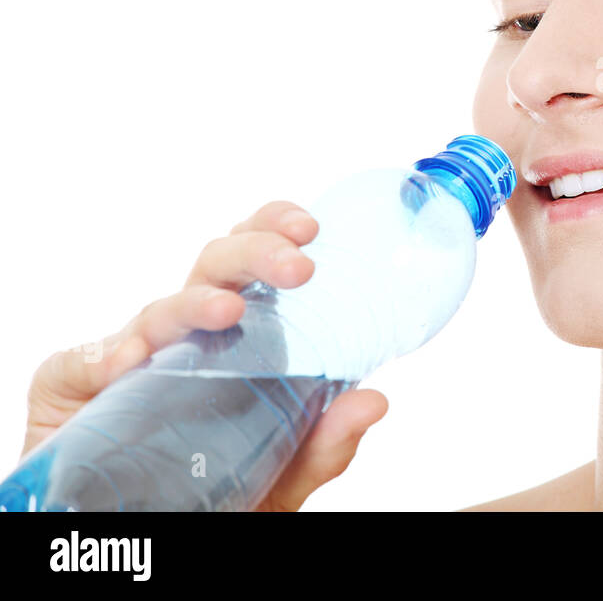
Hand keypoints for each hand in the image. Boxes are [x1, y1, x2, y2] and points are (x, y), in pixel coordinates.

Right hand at [21, 200, 387, 510]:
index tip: (312, 228)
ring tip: (227, 311)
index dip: (275, 230)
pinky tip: (129, 363)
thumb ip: (323, 446)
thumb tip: (373, 401)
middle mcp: (186, 335)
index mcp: (237, 338)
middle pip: (215, 266)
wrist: (133, 534)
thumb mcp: (280, 480)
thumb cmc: (212, 494)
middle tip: (298, 266)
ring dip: (194, 304)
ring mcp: (129, 357)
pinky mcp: (70, 388)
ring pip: (160, 308)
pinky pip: (82, 361)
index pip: (255, 264)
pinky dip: (104, 356)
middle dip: (256, 251)